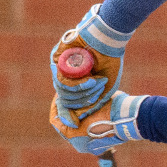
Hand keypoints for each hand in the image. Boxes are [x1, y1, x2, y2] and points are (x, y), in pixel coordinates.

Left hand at [49, 6, 126, 129]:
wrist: (109, 41)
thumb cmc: (109, 64)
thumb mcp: (103, 89)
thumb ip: (92, 104)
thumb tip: (79, 120)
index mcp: (74, 84)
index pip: (64, 103)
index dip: (67, 116)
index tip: (74, 125)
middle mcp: (64, 77)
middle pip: (64, 100)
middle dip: (83, 100)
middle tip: (98, 90)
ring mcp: (58, 68)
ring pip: (62, 92)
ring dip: (82, 92)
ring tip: (96, 83)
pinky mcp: (56, 59)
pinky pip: (61, 81)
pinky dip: (77, 85)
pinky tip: (90, 80)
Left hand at [49, 93, 145, 155]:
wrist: (129, 119)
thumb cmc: (107, 109)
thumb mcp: (87, 103)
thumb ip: (72, 105)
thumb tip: (62, 101)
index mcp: (72, 135)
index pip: (55, 120)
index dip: (55, 107)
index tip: (59, 96)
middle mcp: (78, 144)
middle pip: (65, 126)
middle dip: (66, 113)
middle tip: (69, 99)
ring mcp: (88, 146)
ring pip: (75, 130)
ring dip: (76, 118)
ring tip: (80, 104)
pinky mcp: (98, 146)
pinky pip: (86, 134)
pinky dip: (85, 124)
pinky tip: (91, 113)